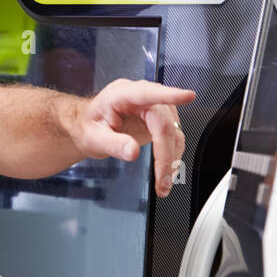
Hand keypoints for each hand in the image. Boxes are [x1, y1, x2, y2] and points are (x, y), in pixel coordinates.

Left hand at [72, 78, 195, 197]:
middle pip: (164, 124)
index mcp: (122, 95)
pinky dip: (172, 156)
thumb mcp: (92, 138)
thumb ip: (112, 144)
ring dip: (172, 160)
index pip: (149, 94)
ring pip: (174, 132)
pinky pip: (174, 137)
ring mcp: (153, 107)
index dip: (170, 95)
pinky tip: (166, 171)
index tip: (188, 96)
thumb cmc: (88, 126)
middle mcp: (141, 97)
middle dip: (166, 155)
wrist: (88, 126)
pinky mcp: (161, 118)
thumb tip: (132, 151)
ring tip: (163, 182)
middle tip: (162, 181)